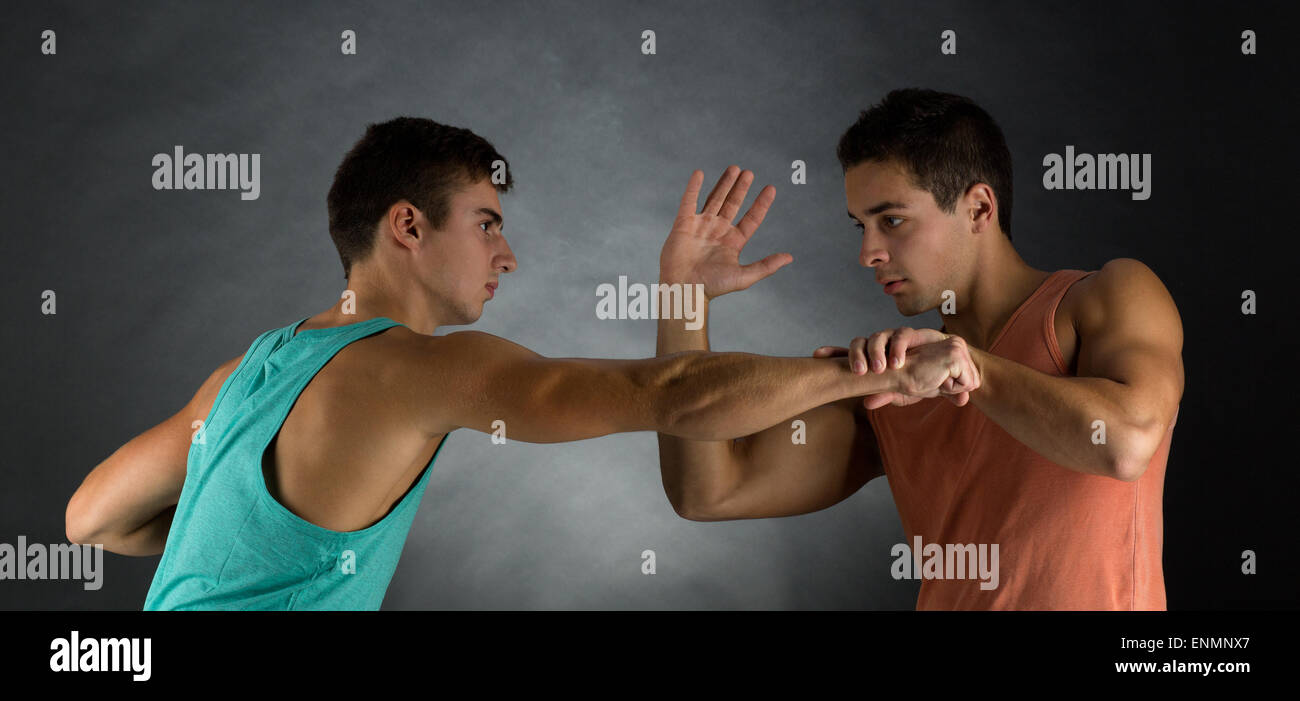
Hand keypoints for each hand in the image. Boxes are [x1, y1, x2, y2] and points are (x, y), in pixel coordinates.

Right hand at [659, 166, 791, 297]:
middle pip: (733, 204)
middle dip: (741, 188)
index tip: (771, 188)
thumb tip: (790, 258)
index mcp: (733, 242)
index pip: (751, 218)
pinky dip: (693, 187)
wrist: (683, 289)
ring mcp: (701, 226)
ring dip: (724, 183)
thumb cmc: (712, 286)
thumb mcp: (744, 277)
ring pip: (714, 199)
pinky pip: (688, 201)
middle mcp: (718, 231)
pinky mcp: (683, 224)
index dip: (761, 204)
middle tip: (749, 172)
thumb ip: (766, 266)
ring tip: (734, 168)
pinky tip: (699, 173)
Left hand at [813, 327, 979, 408]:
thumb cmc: (928, 379)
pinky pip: (904, 335)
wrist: (960, 371)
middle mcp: (886, 343)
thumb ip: (886, 394)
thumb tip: (867, 402)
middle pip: (863, 341)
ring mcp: (902, 337)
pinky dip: (899, 347)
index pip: (852, 350)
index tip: (817, 354)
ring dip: (879, 350)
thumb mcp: (905, 391)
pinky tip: (898, 362)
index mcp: (877, 355)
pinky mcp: (920, 334)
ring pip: (882, 335)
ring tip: (882, 369)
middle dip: (859, 354)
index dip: (834, 351)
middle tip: (861, 372)